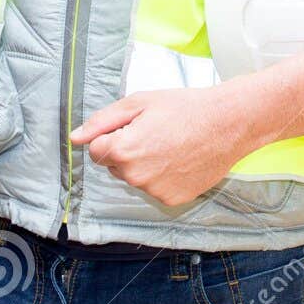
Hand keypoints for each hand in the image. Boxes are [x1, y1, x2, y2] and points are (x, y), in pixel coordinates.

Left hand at [68, 87, 257, 206]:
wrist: (227, 124)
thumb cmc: (182, 108)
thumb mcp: (138, 103)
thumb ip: (102, 122)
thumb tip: (75, 138)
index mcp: (123, 150)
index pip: (96, 150)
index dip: (112, 135)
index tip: (134, 126)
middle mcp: (135, 176)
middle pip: (114, 166)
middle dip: (126, 151)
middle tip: (155, 133)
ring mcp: (155, 191)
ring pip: (135, 178)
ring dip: (144, 164)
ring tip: (170, 145)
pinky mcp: (172, 200)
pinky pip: (154, 188)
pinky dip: (162, 177)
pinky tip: (180, 160)